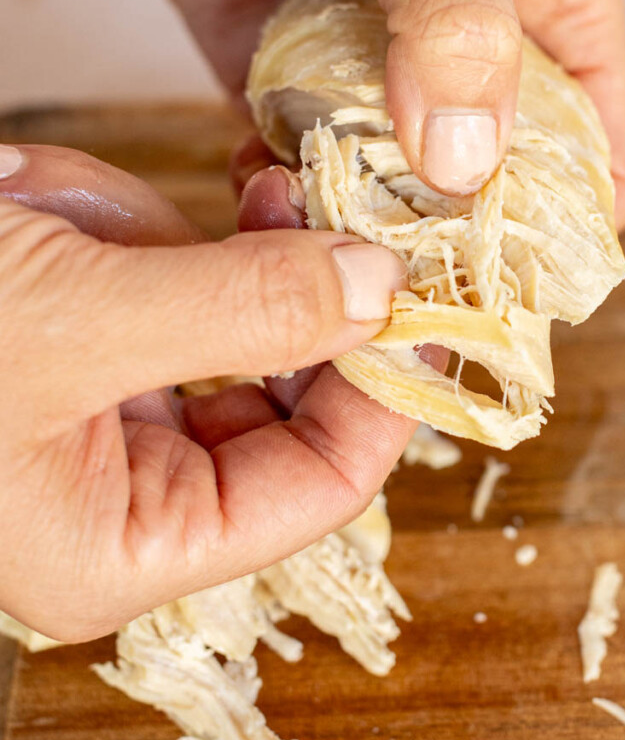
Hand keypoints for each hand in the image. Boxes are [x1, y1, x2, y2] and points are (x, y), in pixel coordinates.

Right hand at [0, 143, 410, 643]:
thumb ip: (241, 309)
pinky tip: (179, 193)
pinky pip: (177, 283)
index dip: (387, 392)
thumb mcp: (73, 317)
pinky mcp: (84, 333)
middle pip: (292, 408)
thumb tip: (381, 292)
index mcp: (122, 546)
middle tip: (354, 213)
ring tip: (238, 193)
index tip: (436, 296)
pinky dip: (186, 234)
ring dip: (244, 258)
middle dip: (317, 308)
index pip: (318, 486)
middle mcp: (122, 493)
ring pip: (242, 333)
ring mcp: (103, 408)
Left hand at [55, 0, 624, 221]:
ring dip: (362, 231)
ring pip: (405, 204)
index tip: (494, 287)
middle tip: (387, 270)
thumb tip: (467, 170)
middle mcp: (489, 52)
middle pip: (501, 198)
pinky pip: (321, 182)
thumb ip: (455, 28)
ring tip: (310, 221)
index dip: (559, 234)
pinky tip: (259, 183)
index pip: (599, 159)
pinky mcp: (310, 96)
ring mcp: (398, 79)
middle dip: (451, 246)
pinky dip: (294, 201)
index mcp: (559, 3)